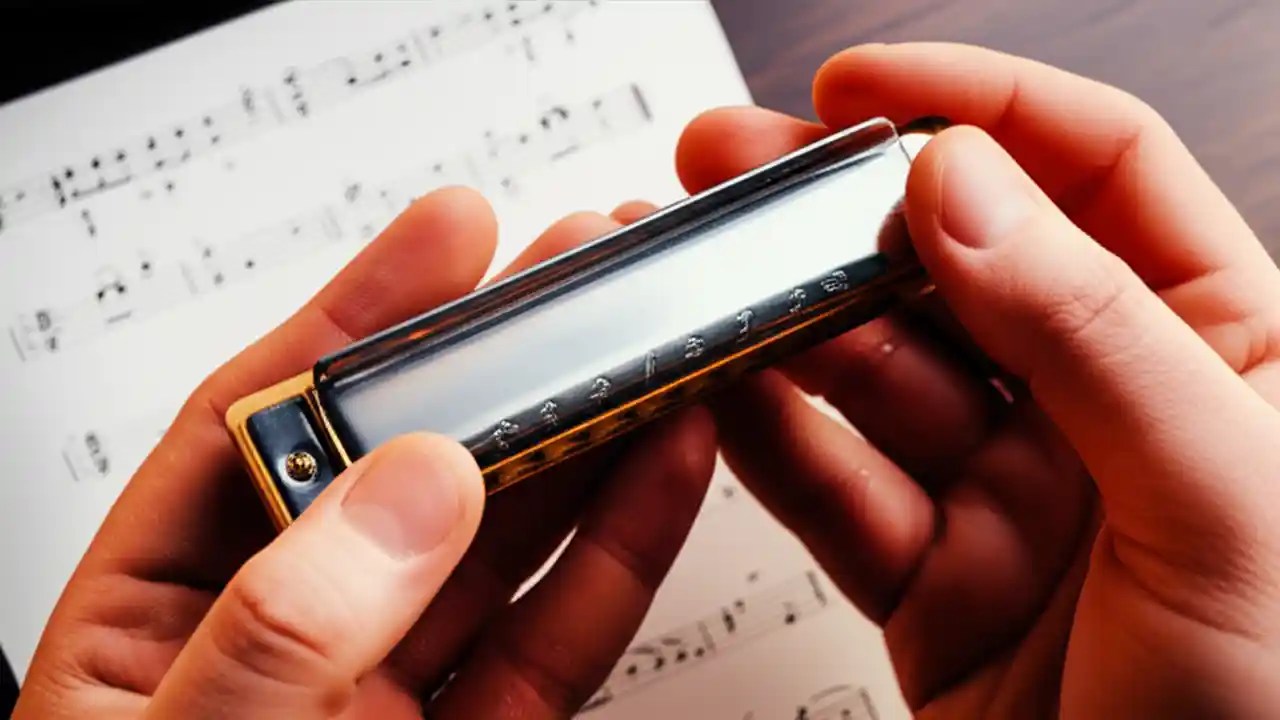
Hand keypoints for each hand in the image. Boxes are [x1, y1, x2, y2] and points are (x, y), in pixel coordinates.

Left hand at [14, 191, 715, 718]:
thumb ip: (283, 629)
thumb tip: (413, 484)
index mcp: (154, 628)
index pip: (253, 427)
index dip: (354, 319)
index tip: (448, 236)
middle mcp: (284, 644)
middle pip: (401, 471)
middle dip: (497, 363)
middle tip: (579, 269)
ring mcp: (385, 699)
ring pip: (497, 548)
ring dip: (585, 443)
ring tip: (652, 347)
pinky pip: (553, 644)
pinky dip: (616, 556)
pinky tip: (661, 471)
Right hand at [677, 43, 1279, 717]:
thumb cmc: (1278, 717)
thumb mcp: (1223, 498)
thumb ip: (1088, 331)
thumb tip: (960, 185)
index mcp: (1220, 352)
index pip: (1098, 173)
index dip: (979, 108)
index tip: (859, 88)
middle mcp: (1103, 410)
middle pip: (955, 266)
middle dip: (842, 213)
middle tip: (733, 171)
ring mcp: (1006, 495)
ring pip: (876, 378)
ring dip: (791, 330)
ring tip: (710, 288)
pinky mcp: (928, 581)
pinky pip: (833, 492)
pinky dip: (773, 445)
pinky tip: (720, 395)